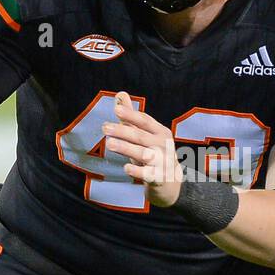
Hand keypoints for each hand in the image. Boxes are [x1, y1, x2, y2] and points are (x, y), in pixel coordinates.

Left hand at [102, 91, 184, 207]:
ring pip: (143, 154)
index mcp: (160, 132)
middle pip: (140, 137)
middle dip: (122, 131)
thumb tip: (120, 93)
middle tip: (104, 128)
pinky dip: (137, 170)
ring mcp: (161, 162)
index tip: (116, 109)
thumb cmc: (153, 152)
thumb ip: (131, 116)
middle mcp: (163, 146)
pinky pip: (146, 174)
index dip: (131, 115)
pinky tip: (126, 167)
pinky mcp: (158, 178)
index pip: (145, 121)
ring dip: (126, 148)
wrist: (170, 181)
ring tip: (109, 144)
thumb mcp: (145, 134)